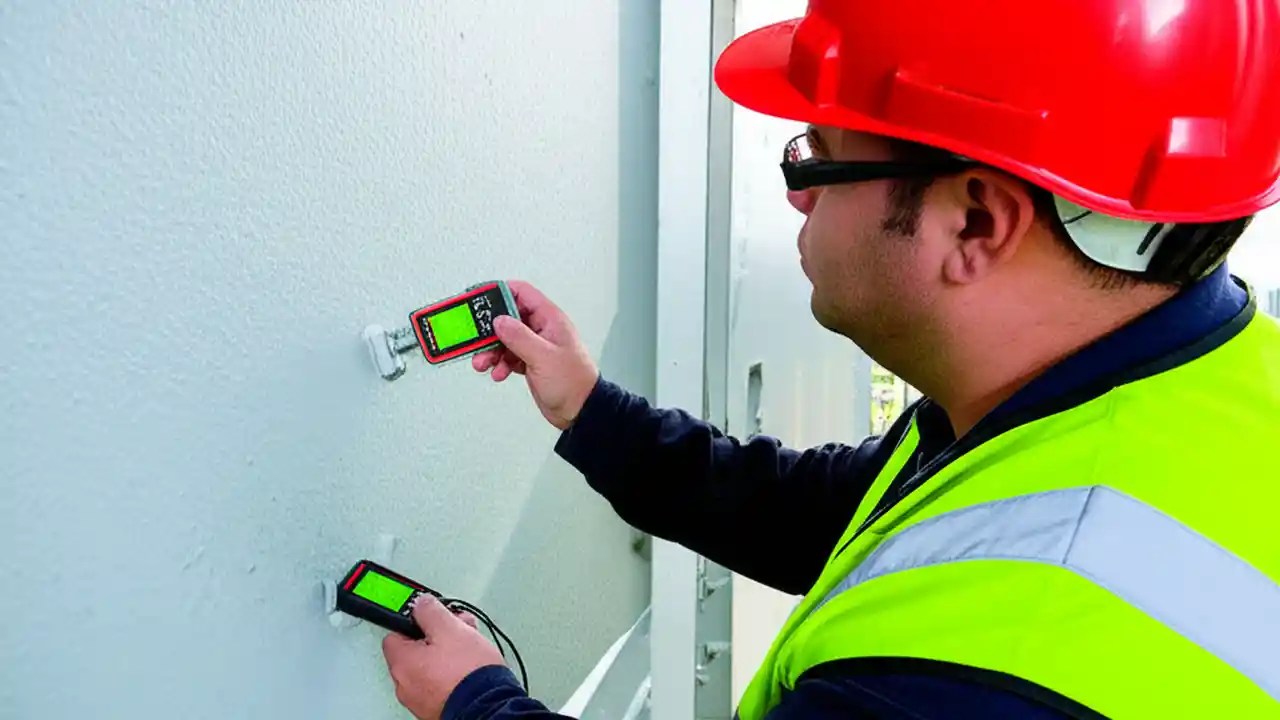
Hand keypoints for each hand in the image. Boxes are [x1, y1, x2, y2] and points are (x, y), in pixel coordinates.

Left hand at [381, 596, 505, 719]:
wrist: (488, 706)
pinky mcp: (437, 708)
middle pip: (413, 650)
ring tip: (469, 649)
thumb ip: (431, 611)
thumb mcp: (450, 628)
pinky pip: (438, 684)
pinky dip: (449, 674)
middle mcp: (405, 684)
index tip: (429, 616)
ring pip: (428, 667)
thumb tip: (421, 604)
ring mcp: (420, 699)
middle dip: (435, 636)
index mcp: (402, 662)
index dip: (414, 621)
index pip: (394, 633)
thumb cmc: (468, 672)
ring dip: (444, 654)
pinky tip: (468, 668)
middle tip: (456, 630)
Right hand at [472, 280, 598, 429]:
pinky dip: (500, 363)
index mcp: (550, 319)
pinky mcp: (530, 362)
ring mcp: (536, 346)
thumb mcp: (543, 356)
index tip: (480, 301)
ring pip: (505, 339)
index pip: (522, 293)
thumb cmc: (573, 382)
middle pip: (508, 318)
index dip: (499, 293)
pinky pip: (508, 356)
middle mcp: (542, 329)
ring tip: (484, 363)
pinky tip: (499, 373)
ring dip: (491, 350)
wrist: (580, 410)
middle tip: (476, 340)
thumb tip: (499, 320)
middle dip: (490, 330)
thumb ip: (519, 336)